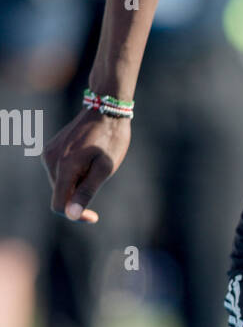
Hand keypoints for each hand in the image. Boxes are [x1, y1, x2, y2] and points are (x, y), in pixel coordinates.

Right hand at [42, 107, 131, 222]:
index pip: (59, 206)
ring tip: (93, 165)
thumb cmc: (110, 140)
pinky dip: (73, 174)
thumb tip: (71, 214)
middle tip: (99, 177)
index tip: (94, 216)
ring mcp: (48, 154)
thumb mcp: (105, 169)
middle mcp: (50, 161)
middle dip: (79, 196)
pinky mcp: (50, 149)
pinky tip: (86, 159)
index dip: (76, 216)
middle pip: (60, 195)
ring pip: (60, 184)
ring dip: (76, 184)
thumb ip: (87, 192)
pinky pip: (59, 172)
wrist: (105, 111)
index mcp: (64, 167)